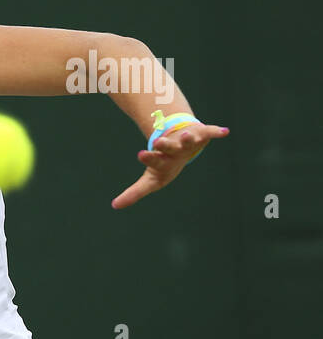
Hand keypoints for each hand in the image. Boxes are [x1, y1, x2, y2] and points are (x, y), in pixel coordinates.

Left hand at [111, 124, 228, 208]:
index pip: (153, 159)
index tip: (140, 154)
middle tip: (160, 142)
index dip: (148, 157)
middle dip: (165, 144)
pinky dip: (216, 132)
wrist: (179, 141)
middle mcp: (173, 148)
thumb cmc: (165, 164)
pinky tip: (225, 132)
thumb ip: (134, 192)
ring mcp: (188, 141)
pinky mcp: (202, 134)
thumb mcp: (151, 180)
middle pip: (168, 146)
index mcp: (161, 159)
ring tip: (188, 135)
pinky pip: (210, 132)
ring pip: (188, 138)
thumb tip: (114, 206)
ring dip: (188, 137)